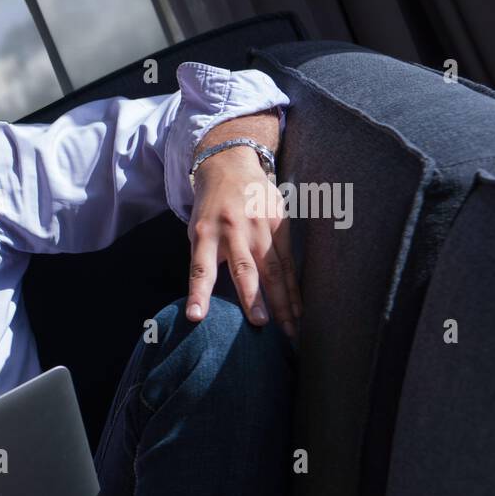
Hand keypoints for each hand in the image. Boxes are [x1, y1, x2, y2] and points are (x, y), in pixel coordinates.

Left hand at [186, 147, 300, 339]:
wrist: (230, 166)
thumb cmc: (209, 209)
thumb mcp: (197, 231)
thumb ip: (204, 260)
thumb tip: (209, 301)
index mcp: (205, 233)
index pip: (200, 269)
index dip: (198, 294)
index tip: (195, 317)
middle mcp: (234, 230)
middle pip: (245, 269)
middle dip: (253, 298)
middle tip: (260, 325)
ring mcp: (260, 226)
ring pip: (273, 269)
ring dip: (282, 301)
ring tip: (289, 329)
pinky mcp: (280, 224)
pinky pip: (288, 262)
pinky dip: (293, 288)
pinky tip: (298, 310)